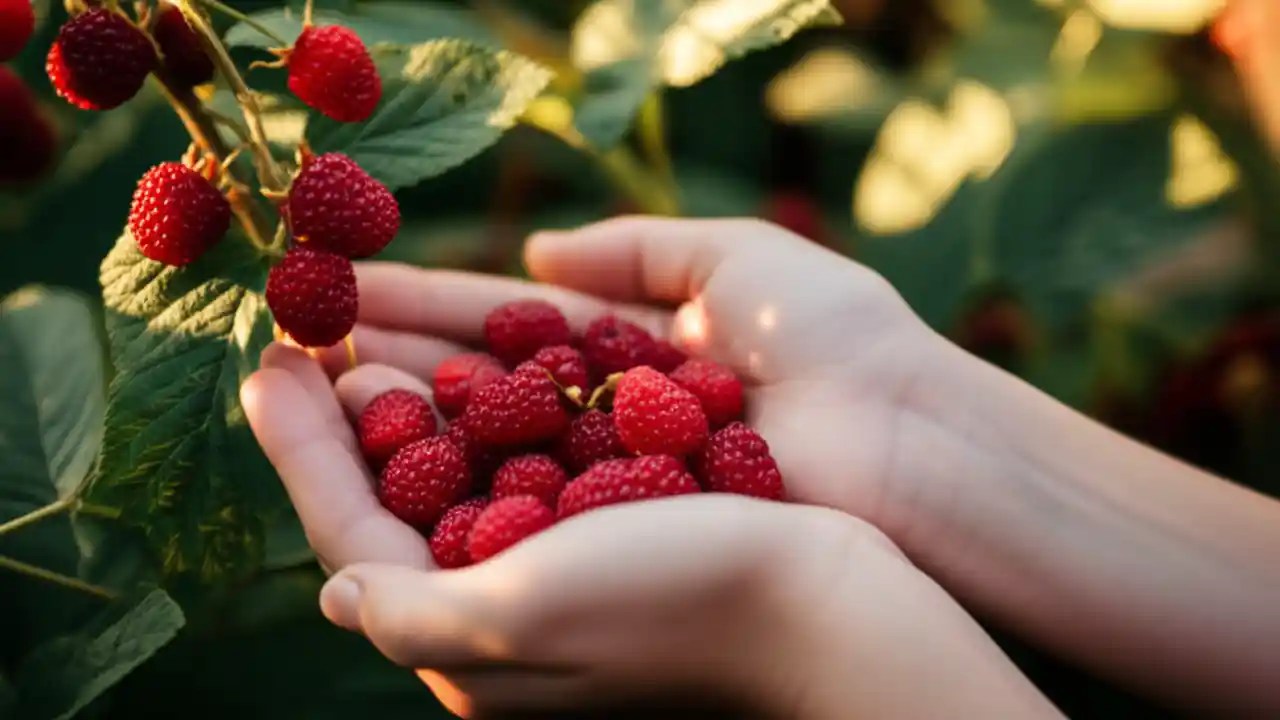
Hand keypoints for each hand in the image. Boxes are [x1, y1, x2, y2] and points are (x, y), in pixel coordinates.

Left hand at [239, 353, 1057, 718]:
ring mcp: (569, 561)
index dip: (302, 450)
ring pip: (463, 464)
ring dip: (416, 393)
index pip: (355, 533)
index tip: (264, 363)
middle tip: (308, 332)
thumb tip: (336, 594)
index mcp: (478, 639)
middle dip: (353, 413)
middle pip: (404, 494)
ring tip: (371, 329)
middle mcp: (515, 602)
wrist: (832, 600)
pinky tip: (479, 353)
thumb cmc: (679, 605)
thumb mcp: (524, 617)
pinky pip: (534, 453)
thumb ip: (412, 611)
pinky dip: (494, 401)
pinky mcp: (621, 523)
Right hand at [299, 216, 954, 542]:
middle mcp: (604, 419)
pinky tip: (376, 456)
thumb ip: (638, 249)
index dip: (425, 303)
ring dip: (396, 416)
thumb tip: (533, 248)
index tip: (345, 284)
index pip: (504, 320)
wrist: (910, 448)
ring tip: (310, 388)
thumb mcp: (741, 261)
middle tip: (297, 336)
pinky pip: (513, 502)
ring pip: (479, 445)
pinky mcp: (614, 536)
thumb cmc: (842, 345)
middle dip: (389, 358)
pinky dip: (445, 480)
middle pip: (476, 383)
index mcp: (633, 350)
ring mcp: (604, 483)